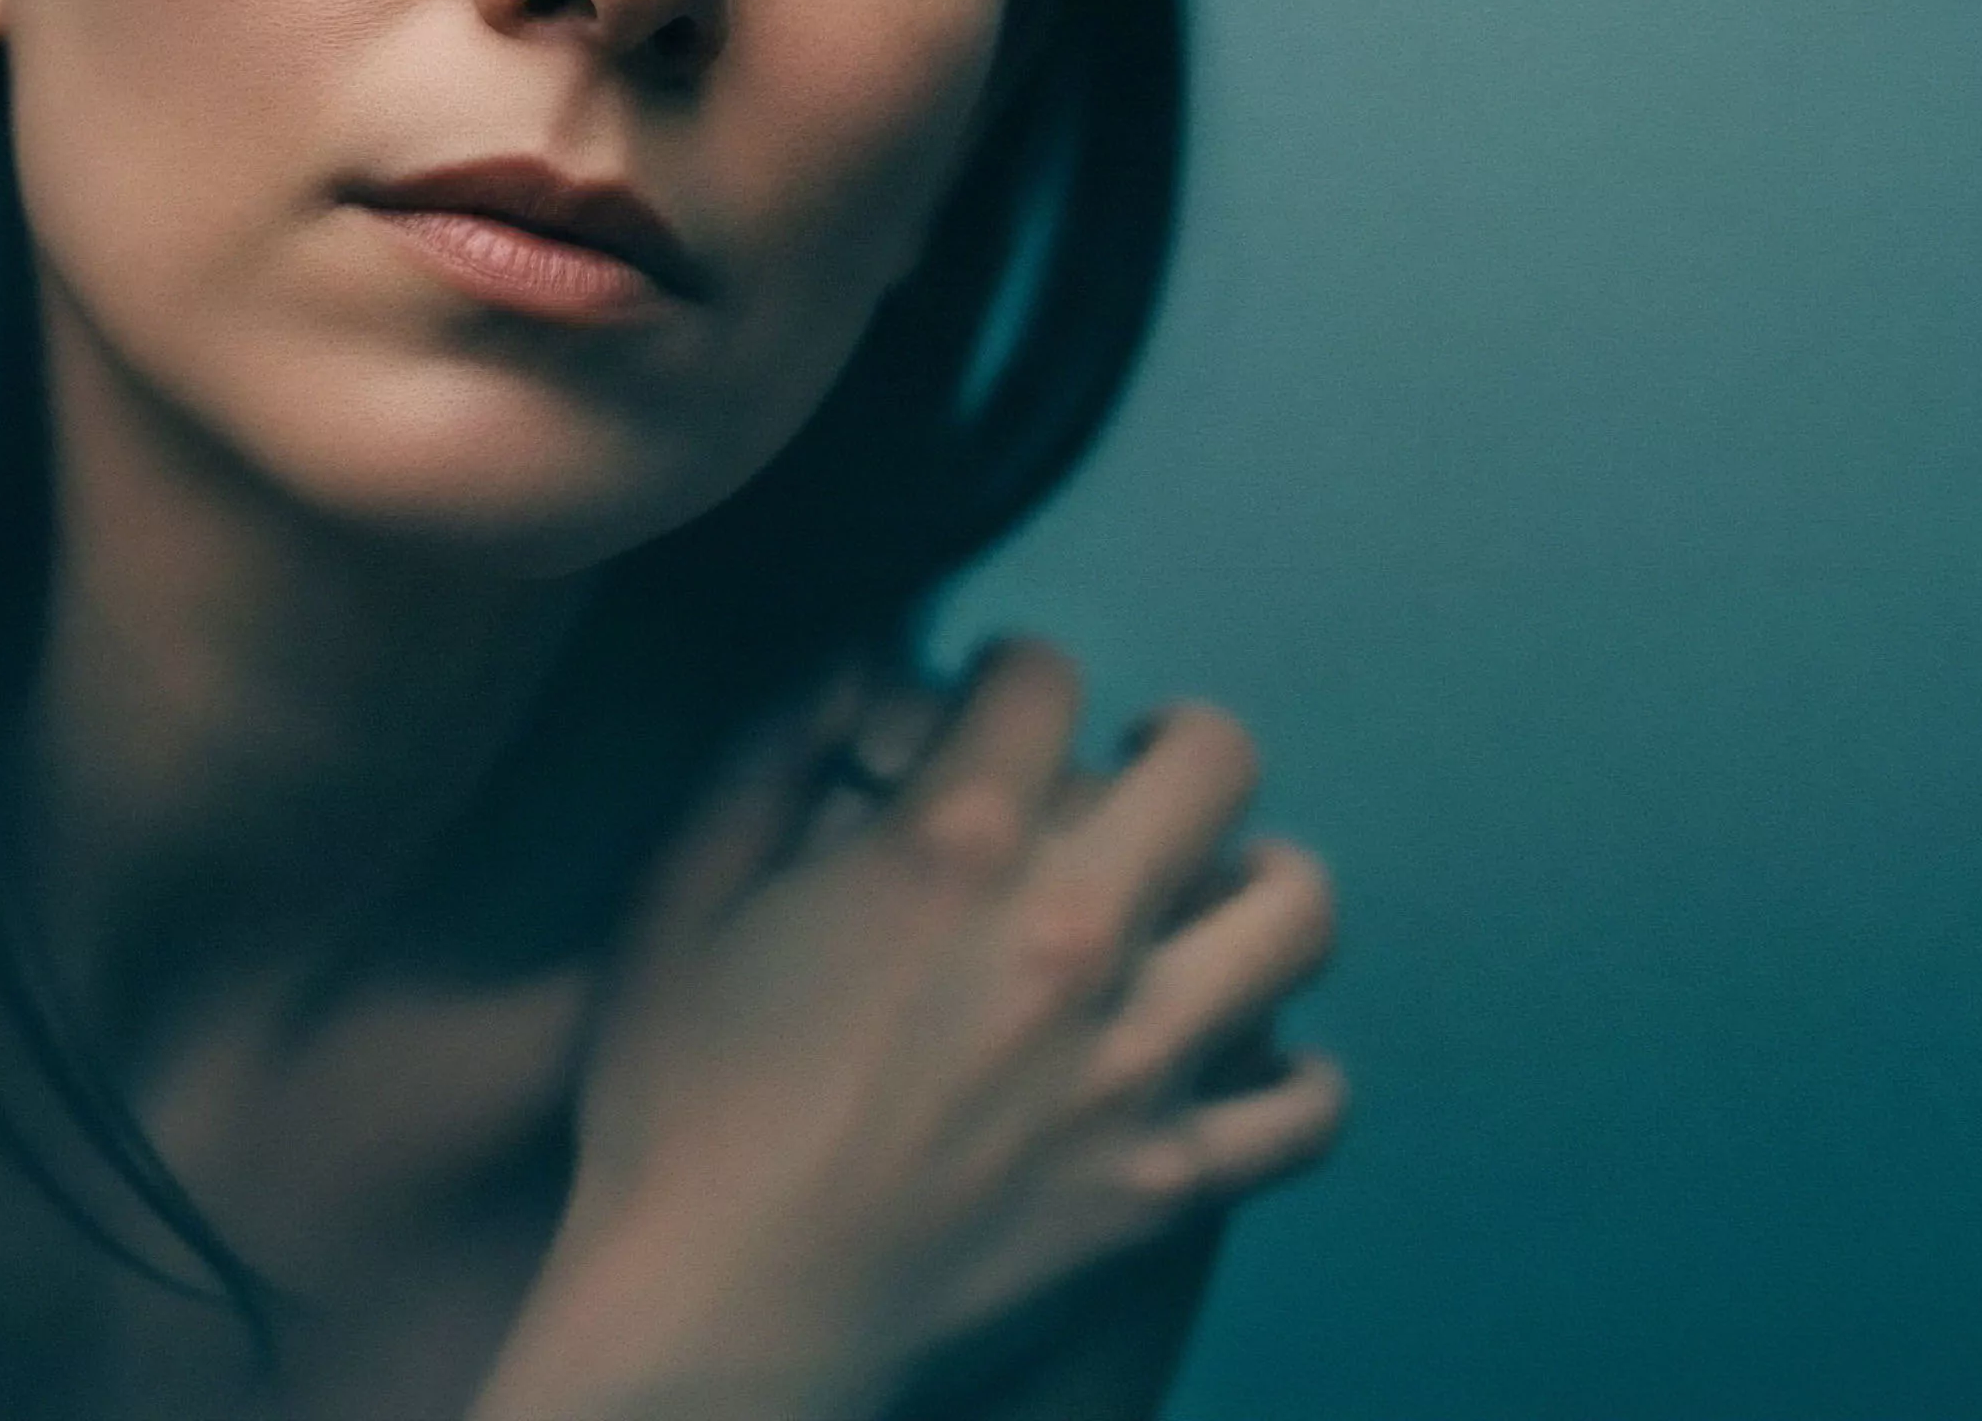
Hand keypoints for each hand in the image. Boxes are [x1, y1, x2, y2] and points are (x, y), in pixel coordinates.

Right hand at [472, 643, 1342, 1420]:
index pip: (1044, 674)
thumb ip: (758, 757)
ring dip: (1257, 881)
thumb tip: (837, 658)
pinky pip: (1309, 1106)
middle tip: (1130, 770)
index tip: (993, 700)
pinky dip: (1290, 1072)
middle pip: (1217, 758)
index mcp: (948, 847)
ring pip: (1297, 912)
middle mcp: (1073, 933)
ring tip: (1208, 894)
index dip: (1012, 669)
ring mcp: (1140, 1063)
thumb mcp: (672, 904)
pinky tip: (1239, 1056)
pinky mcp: (1169, 1180)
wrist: (728, 1323)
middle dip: (1171, 739)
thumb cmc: (679, 1113)